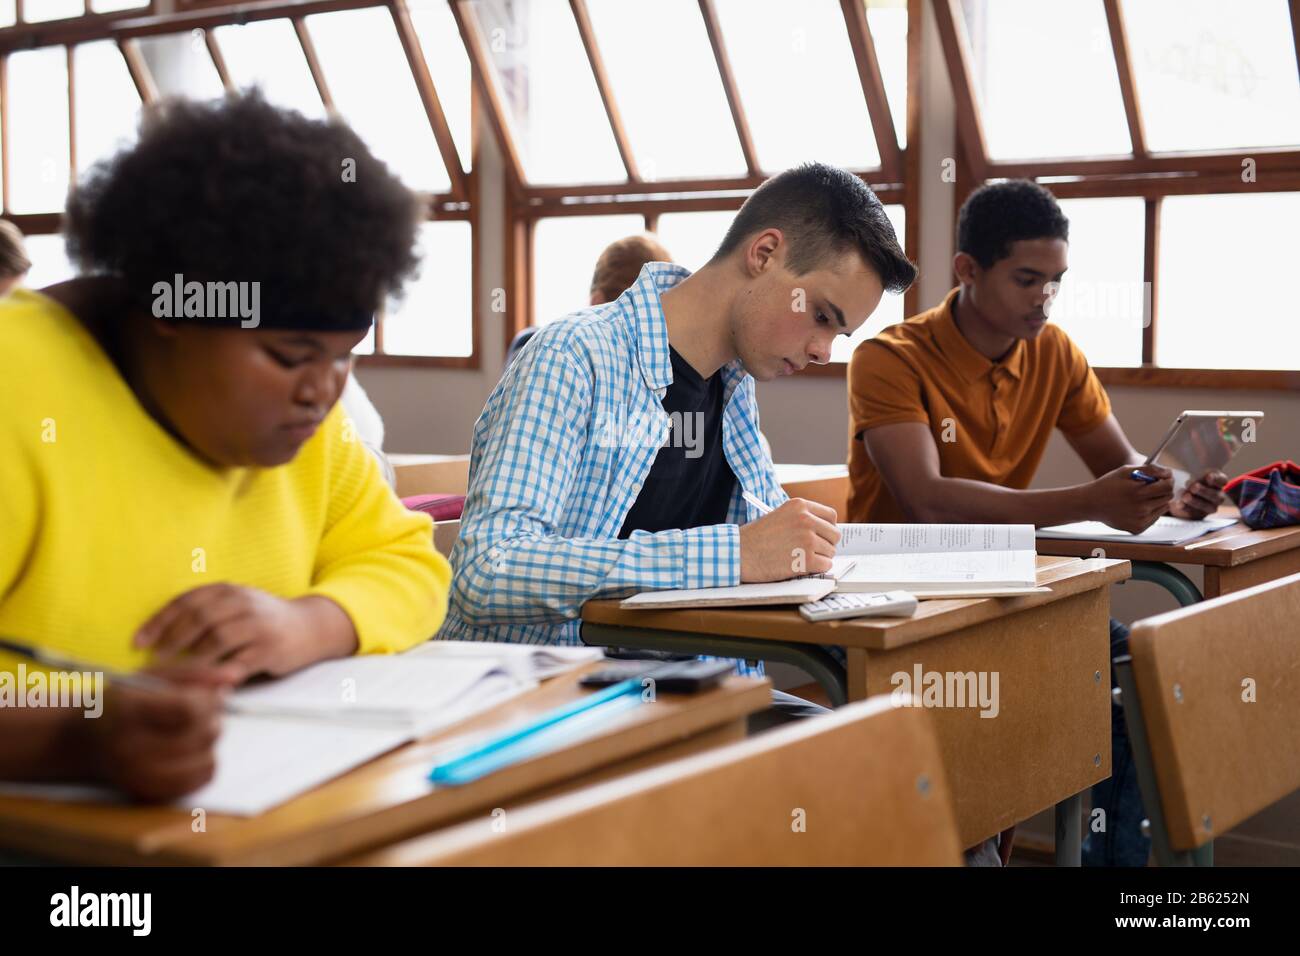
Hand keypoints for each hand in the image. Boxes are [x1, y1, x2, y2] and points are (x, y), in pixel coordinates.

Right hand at [74, 682, 222, 801]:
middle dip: (212, 718)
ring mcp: (140, 777)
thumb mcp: (151, 676)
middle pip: (204, 734)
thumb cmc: (121, 701)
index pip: (188, 710)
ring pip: (208, 759)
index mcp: (128, 712)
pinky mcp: (151, 794)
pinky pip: (201, 780)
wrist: (81, 742)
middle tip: (199, 712)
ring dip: (210, 742)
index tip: (201, 695)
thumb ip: (195, 674)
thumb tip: (235, 677)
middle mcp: (132, 749)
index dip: (206, 700)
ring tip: (193, 731)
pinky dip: (206, 762)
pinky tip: (192, 750)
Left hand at [134, 584, 357, 685]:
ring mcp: (257, 626)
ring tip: (173, 676)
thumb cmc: (263, 620)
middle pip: (199, 620)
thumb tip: (159, 638)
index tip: (138, 642)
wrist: (310, 627)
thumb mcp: (236, 606)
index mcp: (228, 591)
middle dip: (170, 641)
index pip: (186, 602)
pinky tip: (203, 685)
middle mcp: (243, 604)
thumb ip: (205, 613)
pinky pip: (238, 664)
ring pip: (216, 641)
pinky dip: (218, 675)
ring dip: (190, 661)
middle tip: (154, 661)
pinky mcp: (270, 649)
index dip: (158, 622)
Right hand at [738, 498, 839, 581]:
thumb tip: (823, 531)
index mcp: (799, 506)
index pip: (831, 516)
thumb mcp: (780, 516)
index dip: (827, 528)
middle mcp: (806, 520)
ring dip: (819, 558)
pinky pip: (826, 565)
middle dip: (825, 544)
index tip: (822, 535)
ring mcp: (807, 540)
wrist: (740, 553)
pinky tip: (802, 566)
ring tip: (801, 558)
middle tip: (812, 550)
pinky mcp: (806, 559)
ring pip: (830, 552)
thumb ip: (801, 519)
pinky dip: (816, 569)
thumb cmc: (755, 537)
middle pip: (834, 534)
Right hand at [1085, 464, 1174, 533]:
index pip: (1167, 486)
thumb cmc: (1107, 485)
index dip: (1168, 480)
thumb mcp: (1125, 471)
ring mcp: (1140, 520)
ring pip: (1163, 507)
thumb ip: (1149, 470)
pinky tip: (1137, 507)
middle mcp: (1141, 508)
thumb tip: (1168, 473)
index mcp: (1138, 492)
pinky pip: (1154, 517)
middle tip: (1153, 486)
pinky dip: (1150, 511)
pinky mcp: (1138, 528)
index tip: (1164, 478)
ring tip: (1142, 496)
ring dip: (1157, 500)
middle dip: (1164, 489)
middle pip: (1168, 497)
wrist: (1090, 504)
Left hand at [1168, 470, 1227, 519]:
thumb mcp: (1195, 474)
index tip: (1208, 476)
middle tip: (1193, 487)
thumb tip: (1195, 472)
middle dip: (1204, 491)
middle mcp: (1218, 495)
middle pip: (1215, 495)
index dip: (1216, 479)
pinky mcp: (1200, 515)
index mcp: (1219, 482)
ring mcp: (1210, 507)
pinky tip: (1179, 504)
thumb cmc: (1192, 480)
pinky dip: (1186, 508)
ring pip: (1206, 505)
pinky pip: (1194, 512)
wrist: (1183, 495)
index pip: (1222, 480)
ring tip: (1185, 496)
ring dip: (1195, 501)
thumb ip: (1197, 473)